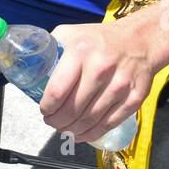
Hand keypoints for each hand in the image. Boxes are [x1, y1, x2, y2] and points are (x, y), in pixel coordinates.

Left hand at [39, 22, 153, 144]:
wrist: (140, 40)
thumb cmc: (99, 39)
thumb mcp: (70, 34)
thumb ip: (50, 49)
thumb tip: (28, 66)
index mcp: (80, 52)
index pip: (57, 91)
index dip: (47, 108)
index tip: (44, 110)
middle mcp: (101, 69)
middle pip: (72, 110)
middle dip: (57, 122)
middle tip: (52, 122)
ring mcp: (119, 85)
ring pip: (90, 120)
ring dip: (73, 130)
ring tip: (65, 128)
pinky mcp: (134, 98)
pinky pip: (108, 124)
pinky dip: (92, 134)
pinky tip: (82, 133)